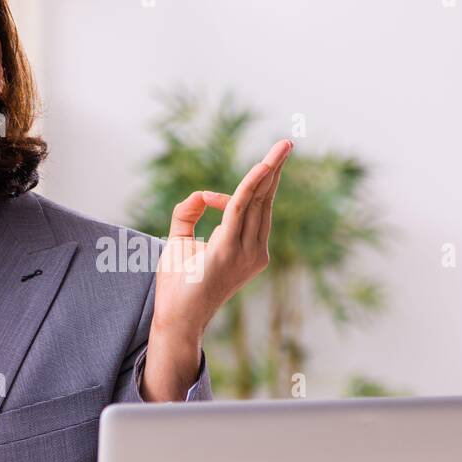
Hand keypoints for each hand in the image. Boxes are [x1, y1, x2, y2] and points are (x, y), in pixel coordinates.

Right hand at [140, 138, 292, 400]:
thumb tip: (206, 195)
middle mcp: (247, 253)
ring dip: (269, 182)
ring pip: (264, 210)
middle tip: (286, 142)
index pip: (244, 204)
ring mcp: (256, 257)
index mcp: (225, 249)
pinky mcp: (257, 259)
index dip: (256, 178)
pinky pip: (258, 221)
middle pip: (262, 202)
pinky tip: (262, 181)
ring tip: (280, 154)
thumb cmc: (174, 282)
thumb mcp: (174, 244)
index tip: (270, 157)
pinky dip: (255, 202)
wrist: (185, 319)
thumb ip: (187, 213)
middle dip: (273, 171)